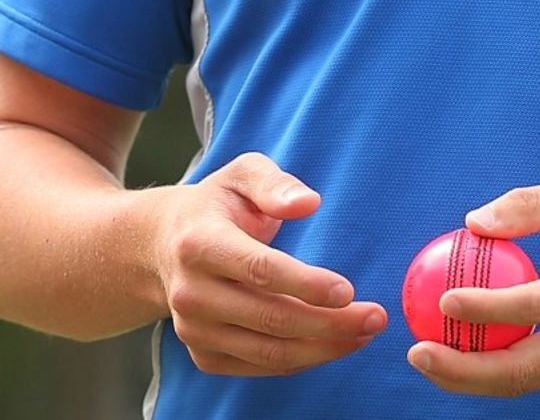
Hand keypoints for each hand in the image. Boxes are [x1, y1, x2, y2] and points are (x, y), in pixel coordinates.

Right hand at [154, 151, 386, 375]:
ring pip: (268, 352)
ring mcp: (193, 330)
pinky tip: (334, 344)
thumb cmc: (218, 203)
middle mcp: (192, 293)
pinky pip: (260, 365)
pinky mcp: (203, 354)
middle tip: (376, 318)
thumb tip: (308, 202)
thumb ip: (274, 183)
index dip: (305, 284)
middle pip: (270, 318)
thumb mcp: (242, 174)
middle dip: (330, 324)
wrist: (164, 245)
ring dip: (323, 348)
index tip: (348, 290)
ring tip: (365, 334)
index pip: (259, 270)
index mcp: (200, 243)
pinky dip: (302, 360)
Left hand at [406, 173, 539, 395]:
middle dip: (462, 369)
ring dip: (473, 377)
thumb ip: (528, 204)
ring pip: (527, 382)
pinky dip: (501, 369)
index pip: (533, 305)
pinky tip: (467, 349)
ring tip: (429, 356)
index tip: (440, 300)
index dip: (483, 308)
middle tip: (418, 351)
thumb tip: (472, 223)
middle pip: (522, 369)